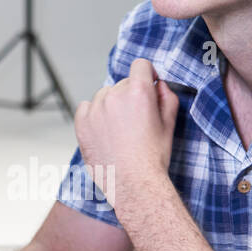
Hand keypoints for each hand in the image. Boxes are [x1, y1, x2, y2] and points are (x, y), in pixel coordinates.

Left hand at [74, 58, 178, 205]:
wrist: (133, 185)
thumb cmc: (153, 158)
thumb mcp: (169, 124)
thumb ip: (166, 97)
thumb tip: (158, 85)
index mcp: (138, 91)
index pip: (140, 65)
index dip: (146, 74)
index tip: (147, 85)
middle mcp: (114, 95)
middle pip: (123, 83)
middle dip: (130, 96)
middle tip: (136, 120)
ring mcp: (95, 109)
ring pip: (104, 95)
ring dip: (111, 106)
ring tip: (120, 131)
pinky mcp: (81, 123)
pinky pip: (86, 108)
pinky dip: (94, 115)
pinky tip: (105, 132)